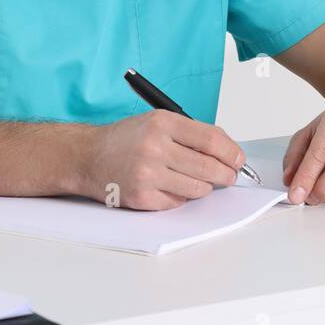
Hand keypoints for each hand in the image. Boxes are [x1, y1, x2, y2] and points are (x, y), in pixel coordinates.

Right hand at [80, 110, 243, 210]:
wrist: (87, 156)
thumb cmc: (124, 140)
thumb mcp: (156, 122)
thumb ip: (190, 133)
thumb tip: (227, 151)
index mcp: (162, 123)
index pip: (211, 140)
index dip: (231, 153)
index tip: (238, 160)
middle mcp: (154, 147)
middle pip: (209, 167)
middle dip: (225, 175)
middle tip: (227, 177)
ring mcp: (147, 173)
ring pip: (198, 188)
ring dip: (202, 187)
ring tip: (191, 179)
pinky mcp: (141, 196)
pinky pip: (178, 202)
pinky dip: (179, 197)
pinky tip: (167, 187)